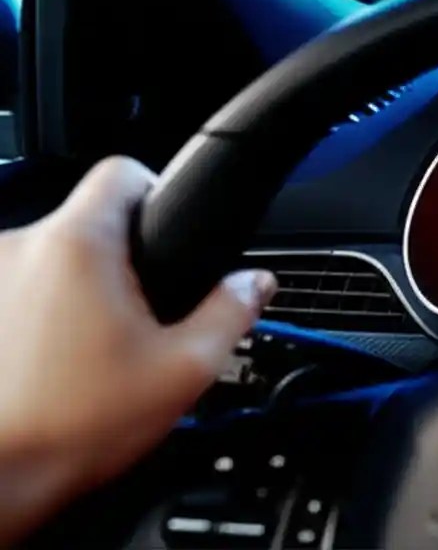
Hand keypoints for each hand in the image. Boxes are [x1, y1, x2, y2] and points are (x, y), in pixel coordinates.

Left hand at [0, 157, 275, 542]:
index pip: (123, 172)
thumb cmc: (76, 425)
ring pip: (49, 261)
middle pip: (88, 223)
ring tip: (91, 350)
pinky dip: (35, 314)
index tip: (167, 230)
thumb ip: (231, 312)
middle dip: (119, 263)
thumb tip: (254, 284)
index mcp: (80, 245)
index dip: (156, 192)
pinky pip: (16, 291)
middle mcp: (20, 247)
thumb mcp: (184, 369)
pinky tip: (52, 361)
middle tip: (138, 318)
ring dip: (73, 290)